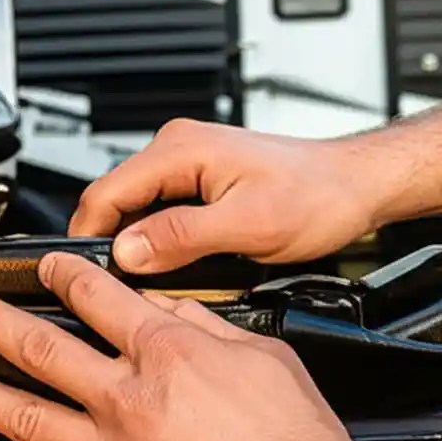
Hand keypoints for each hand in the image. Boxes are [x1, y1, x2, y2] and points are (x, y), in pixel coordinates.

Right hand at [68, 119, 393, 273]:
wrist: (356, 185)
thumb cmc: (319, 195)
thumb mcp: (248, 225)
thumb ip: (181, 236)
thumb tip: (127, 251)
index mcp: (181, 149)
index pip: (104, 193)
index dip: (87, 238)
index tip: (84, 277)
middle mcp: (178, 149)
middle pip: (115, 202)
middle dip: (111, 246)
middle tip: (118, 290)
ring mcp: (189, 164)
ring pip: (136, 210)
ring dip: (137, 245)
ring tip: (150, 281)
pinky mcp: (202, 181)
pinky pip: (160, 213)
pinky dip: (159, 241)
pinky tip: (175, 265)